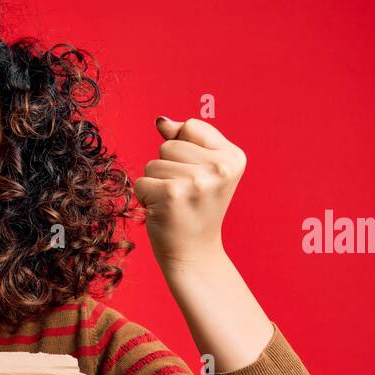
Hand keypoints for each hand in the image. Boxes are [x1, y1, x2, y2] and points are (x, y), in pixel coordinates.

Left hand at [133, 116, 245, 266]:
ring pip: (152, 164)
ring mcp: (197, 182)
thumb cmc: (195, 210)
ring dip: (156, 184)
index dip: (183, 151)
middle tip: (184, 194)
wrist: (195, 254)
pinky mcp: (172, 195)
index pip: (191, 126)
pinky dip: (145, 198)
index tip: (196, 176)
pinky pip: (141, 182)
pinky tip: (162, 211)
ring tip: (174, 203)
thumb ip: (184, 140)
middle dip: (168, 168)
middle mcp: (220, 168)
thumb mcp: (202, 170)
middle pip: (169, 145)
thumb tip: (161, 121)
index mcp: (233, 157)